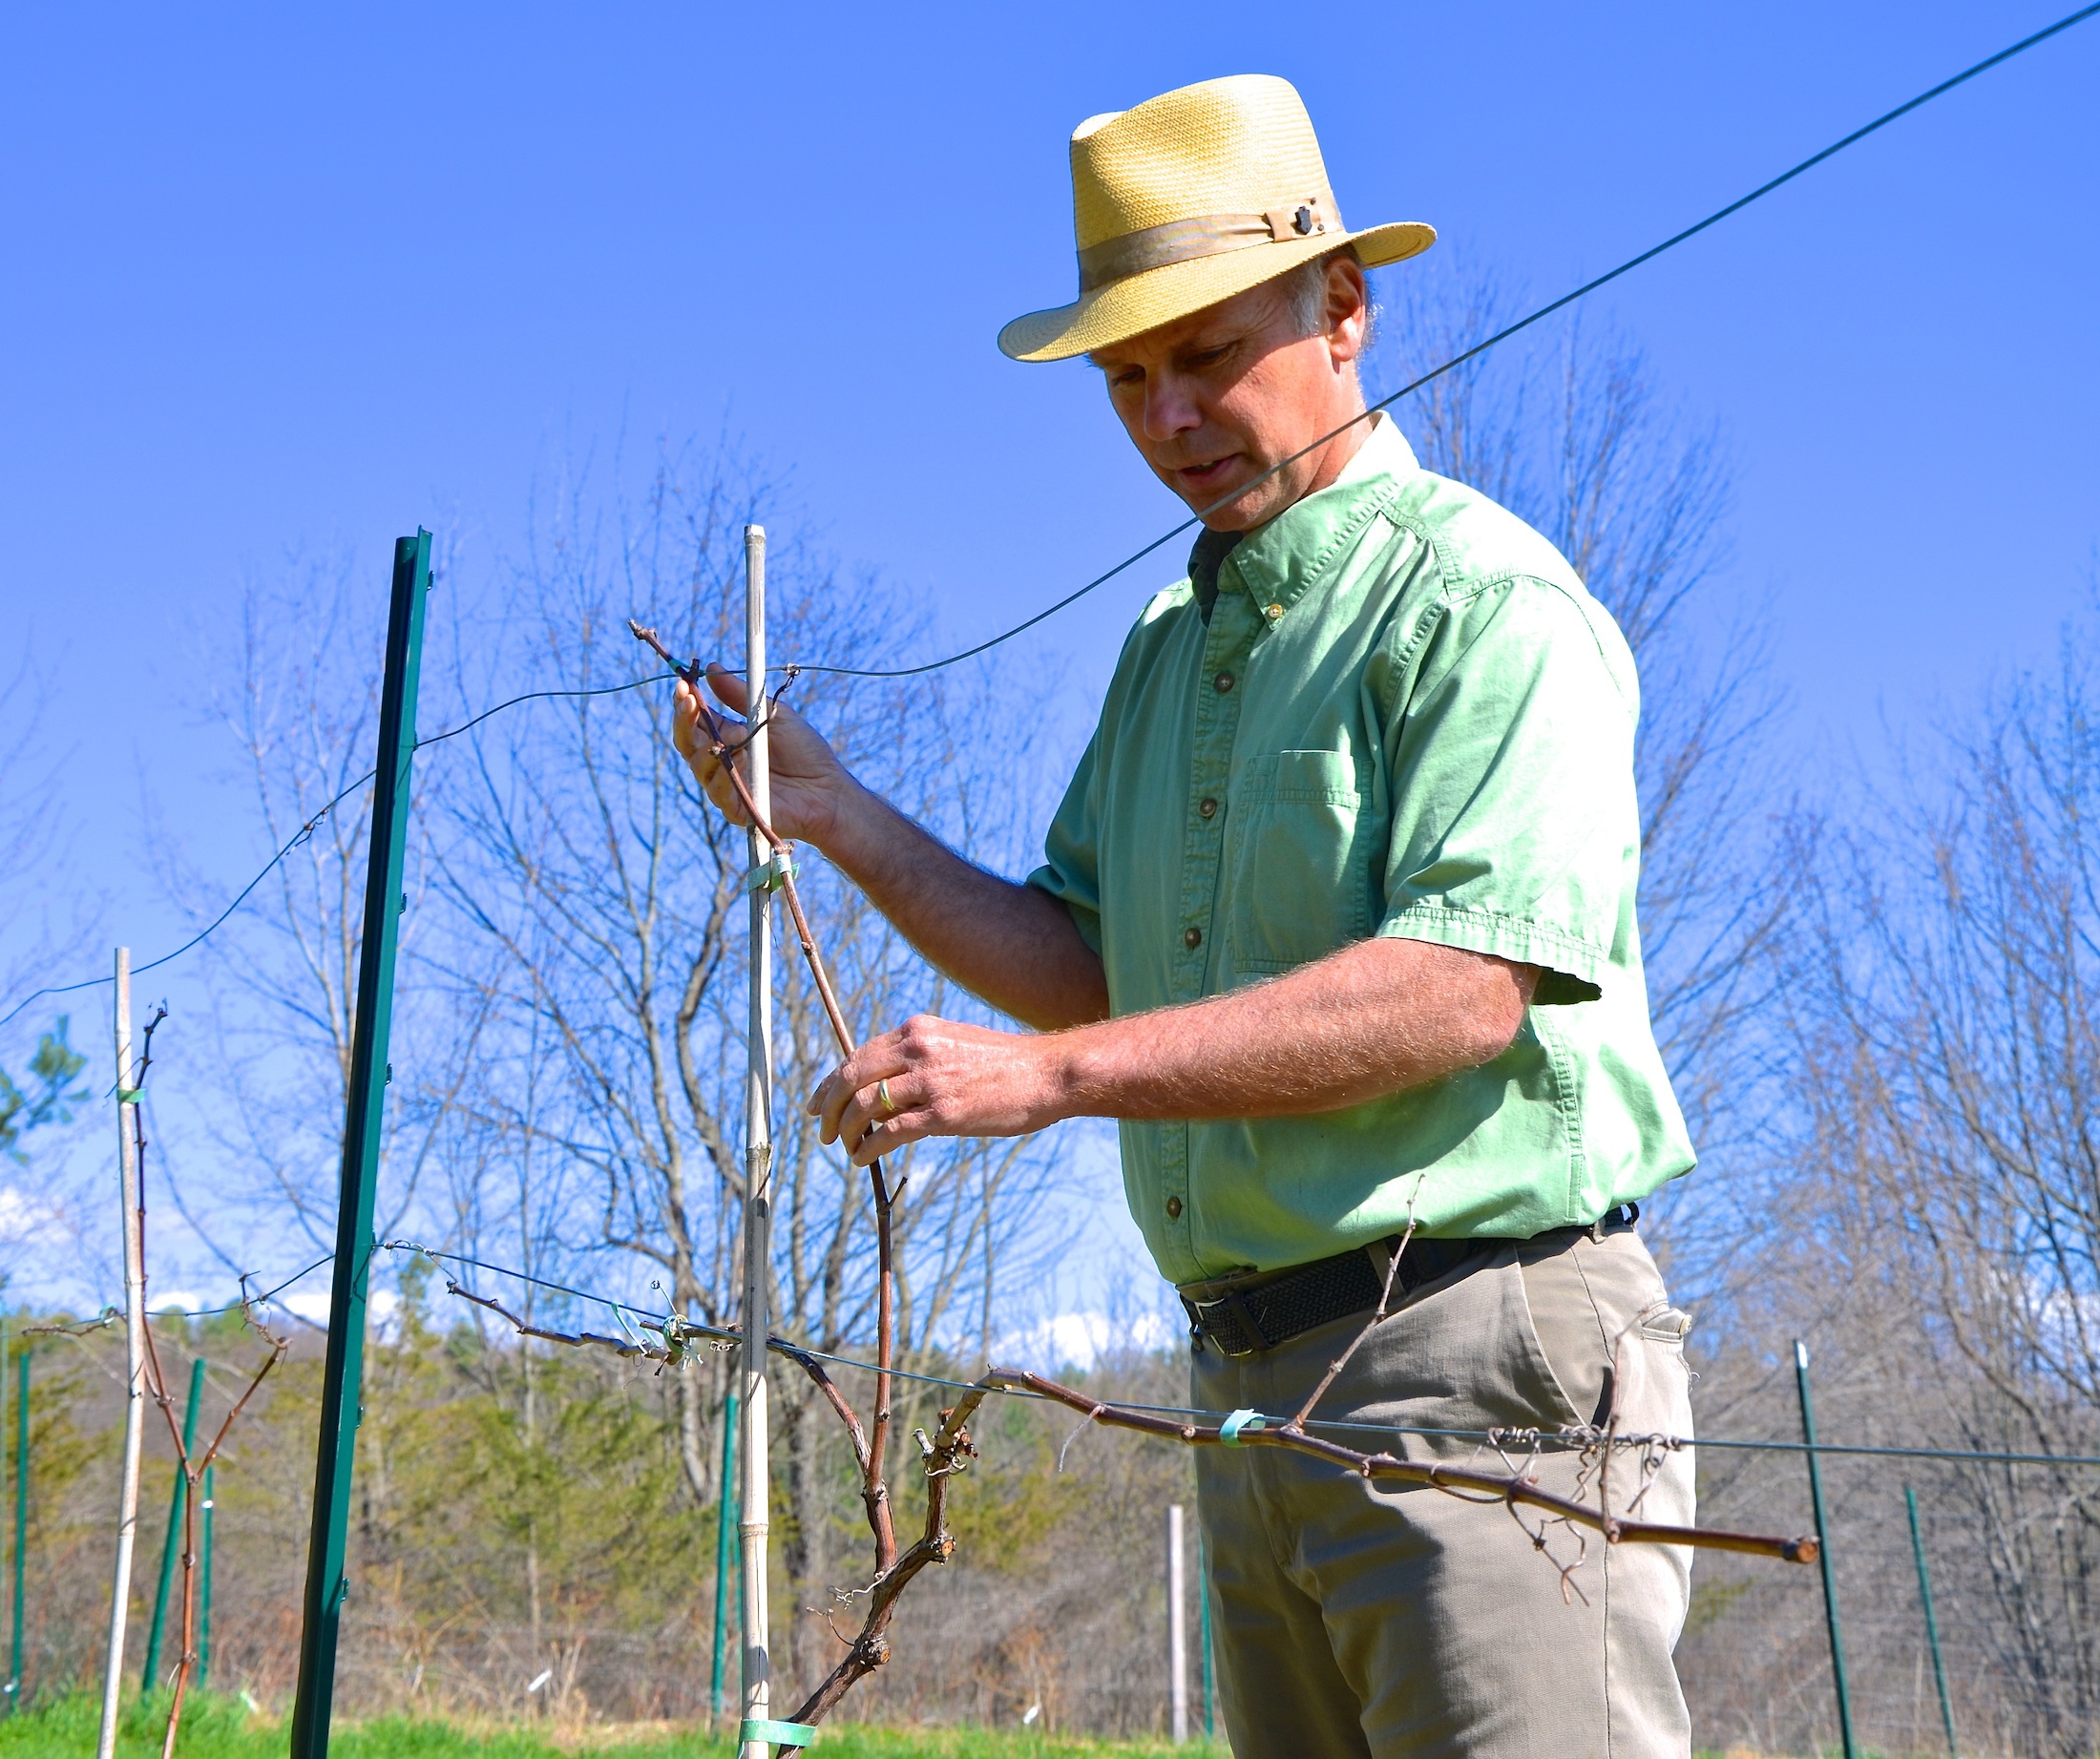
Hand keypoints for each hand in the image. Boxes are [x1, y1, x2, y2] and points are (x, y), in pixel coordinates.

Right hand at [672, 664, 858, 847]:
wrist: (829, 789)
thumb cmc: (805, 752)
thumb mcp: (773, 715)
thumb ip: (741, 695)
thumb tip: (711, 668)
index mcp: (727, 737)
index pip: (694, 721)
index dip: (685, 703)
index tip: (683, 684)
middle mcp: (721, 761)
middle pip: (687, 742)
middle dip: (684, 719)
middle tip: (688, 700)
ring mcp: (725, 785)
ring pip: (698, 765)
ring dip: (709, 744)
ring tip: (735, 731)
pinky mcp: (736, 808)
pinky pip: (718, 791)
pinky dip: (724, 772)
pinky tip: (737, 757)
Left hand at [808, 1015, 1072, 1166]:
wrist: (1047, 1073)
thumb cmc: (1006, 1063)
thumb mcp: (955, 1044)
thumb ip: (919, 1058)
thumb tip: (884, 1088)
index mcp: (917, 1030)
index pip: (858, 1055)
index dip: (831, 1082)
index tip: (819, 1103)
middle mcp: (917, 1049)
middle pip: (850, 1077)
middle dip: (828, 1106)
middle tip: (821, 1129)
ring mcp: (929, 1081)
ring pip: (863, 1105)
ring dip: (845, 1130)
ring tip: (844, 1148)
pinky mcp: (943, 1113)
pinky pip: (889, 1132)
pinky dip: (868, 1148)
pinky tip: (863, 1159)